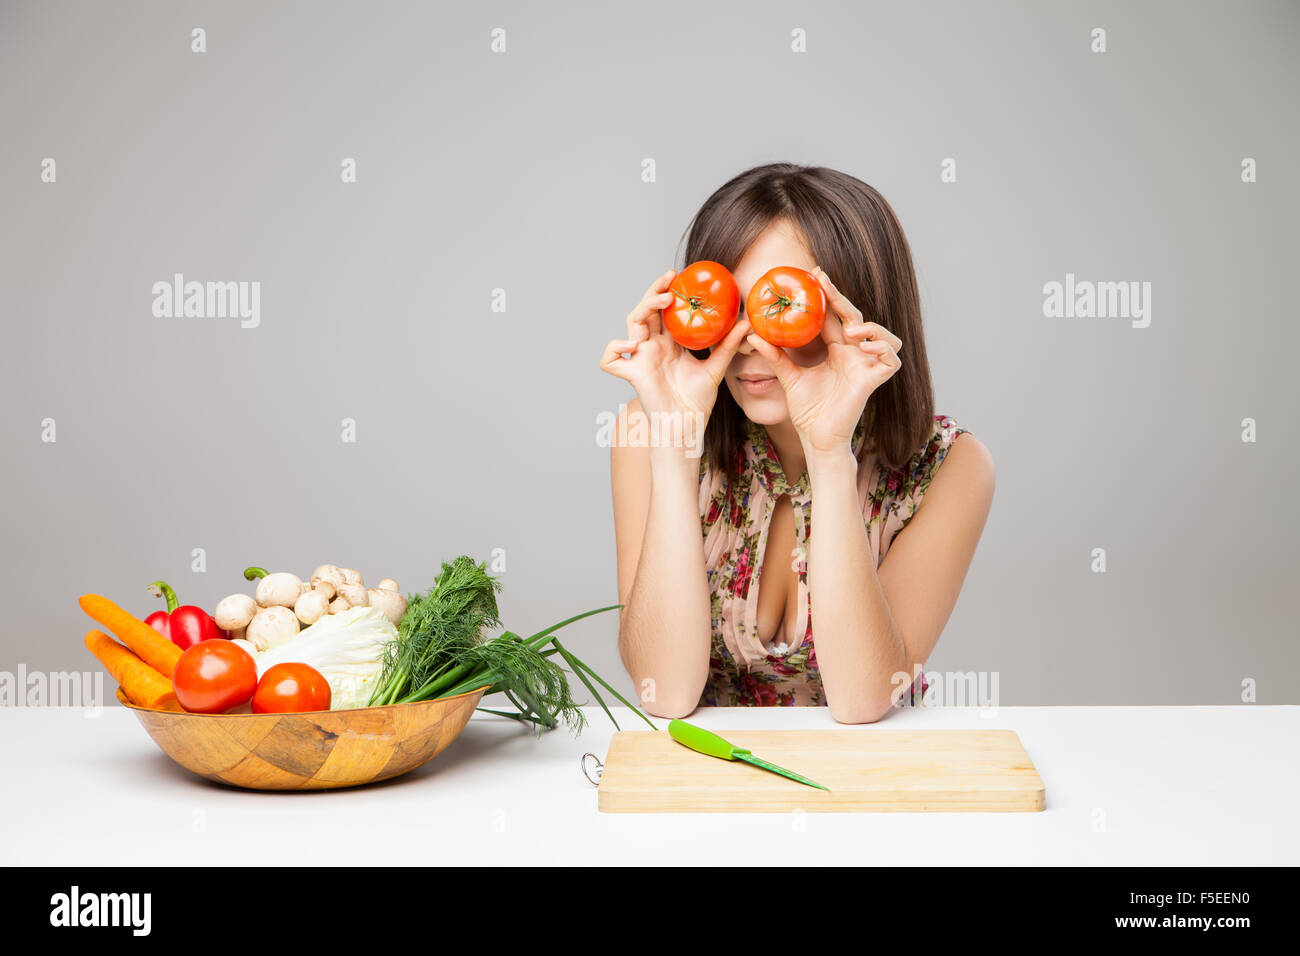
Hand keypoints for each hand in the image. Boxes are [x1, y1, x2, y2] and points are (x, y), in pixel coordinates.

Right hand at [599, 269, 750, 417]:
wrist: (687, 426)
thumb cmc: (697, 401)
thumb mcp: (716, 368)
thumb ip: (727, 345)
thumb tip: (746, 323)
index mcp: (669, 342)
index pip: (663, 310)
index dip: (666, 291)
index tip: (678, 276)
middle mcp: (653, 346)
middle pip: (646, 310)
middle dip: (654, 290)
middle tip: (669, 279)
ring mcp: (641, 358)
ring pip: (630, 325)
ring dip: (643, 308)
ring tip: (663, 301)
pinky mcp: (633, 374)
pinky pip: (610, 359)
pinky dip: (615, 348)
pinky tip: (634, 344)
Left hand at [745, 266, 901, 455]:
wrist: (815, 439)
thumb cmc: (807, 411)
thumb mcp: (788, 377)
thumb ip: (775, 355)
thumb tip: (752, 333)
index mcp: (836, 351)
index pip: (834, 317)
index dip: (828, 296)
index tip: (814, 275)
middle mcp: (854, 355)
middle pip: (855, 318)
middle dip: (841, 299)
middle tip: (823, 282)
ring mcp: (866, 367)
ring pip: (884, 336)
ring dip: (870, 326)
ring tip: (850, 329)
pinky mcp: (874, 381)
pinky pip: (891, 359)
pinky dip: (883, 348)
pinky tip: (864, 346)